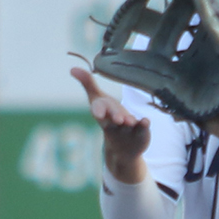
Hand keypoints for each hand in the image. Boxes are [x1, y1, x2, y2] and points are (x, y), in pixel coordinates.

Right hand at [71, 68, 150, 182]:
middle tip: (119, 118)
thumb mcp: (98, 100)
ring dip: (129, 123)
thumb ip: (88, 84)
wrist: (124, 150)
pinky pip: (142, 129)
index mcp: (103, 114)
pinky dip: (144, 125)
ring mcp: (128, 130)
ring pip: (128, 126)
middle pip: (113, 119)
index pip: (99, 111)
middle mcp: (114, 123)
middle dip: (115, 117)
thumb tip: (72, 68)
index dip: (99, 111)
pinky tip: (146, 120)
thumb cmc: (109, 118)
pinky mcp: (141, 133)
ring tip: (130, 121)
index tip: (98, 113)